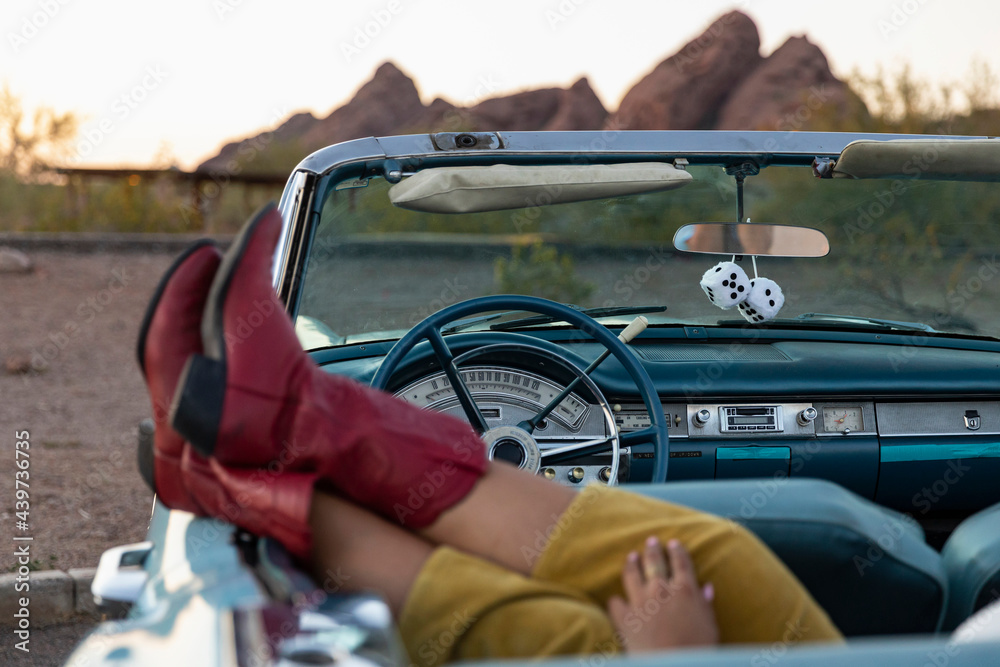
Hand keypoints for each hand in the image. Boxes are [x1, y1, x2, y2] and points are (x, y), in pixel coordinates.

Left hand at [607, 536, 719, 651]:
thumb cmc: (698, 649)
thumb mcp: (710, 626)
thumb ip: (706, 604)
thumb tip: (707, 587)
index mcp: (685, 590)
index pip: (680, 562)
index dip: (677, 551)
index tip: (674, 544)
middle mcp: (661, 590)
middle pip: (654, 562)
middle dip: (652, 549)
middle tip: (651, 541)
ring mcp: (640, 602)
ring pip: (632, 574)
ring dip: (631, 563)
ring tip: (631, 557)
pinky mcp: (624, 618)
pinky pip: (616, 603)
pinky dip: (617, 601)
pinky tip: (617, 599)